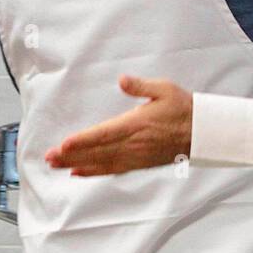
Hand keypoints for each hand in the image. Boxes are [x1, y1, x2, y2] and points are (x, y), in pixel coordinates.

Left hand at [44, 75, 192, 174]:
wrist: (202, 132)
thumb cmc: (183, 109)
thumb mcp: (164, 89)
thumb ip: (141, 86)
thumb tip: (122, 80)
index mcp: (137, 124)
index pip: (104, 134)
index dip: (83, 141)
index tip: (64, 144)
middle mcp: (134, 144)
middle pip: (97, 152)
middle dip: (71, 156)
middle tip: (49, 157)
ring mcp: (136, 156)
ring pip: (102, 163)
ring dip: (78, 165)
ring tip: (57, 166)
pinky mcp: (139, 163)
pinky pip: (113, 170)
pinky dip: (94, 172)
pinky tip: (79, 173)